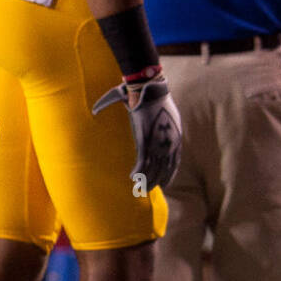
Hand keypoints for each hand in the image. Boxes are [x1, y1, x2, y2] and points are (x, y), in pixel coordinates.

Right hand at [92, 71, 182, 189]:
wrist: (151, 90)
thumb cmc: (151, 97)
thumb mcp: (158, 113)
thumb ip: (153, 124)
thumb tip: (104, 112)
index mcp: (175, 138)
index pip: (174, 162)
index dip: (169, 175)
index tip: (164, 183)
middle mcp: (170, 144)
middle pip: (164, 170)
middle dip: (156, 182)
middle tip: (147, 189)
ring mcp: (158, 144)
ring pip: (153, 170)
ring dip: (145, 181)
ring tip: (138, 188)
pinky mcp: (146, 142)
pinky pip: (142, 163)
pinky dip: (138, 172)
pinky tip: (132, 177)